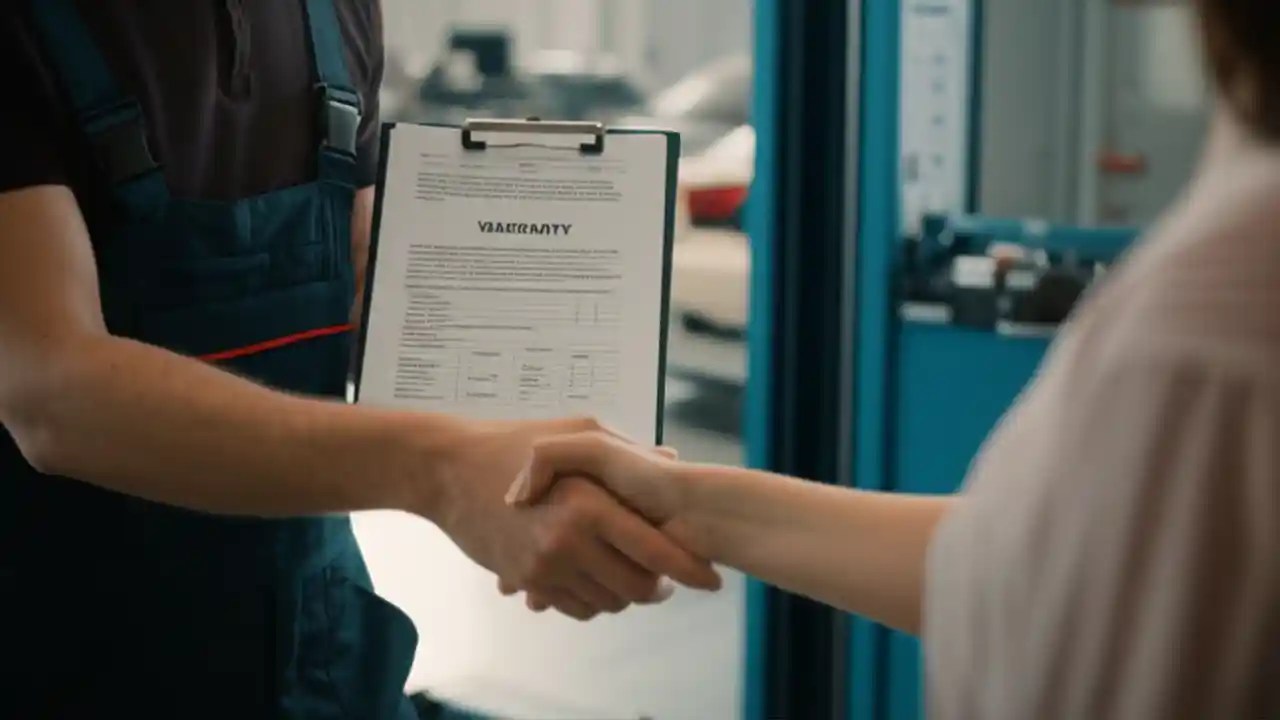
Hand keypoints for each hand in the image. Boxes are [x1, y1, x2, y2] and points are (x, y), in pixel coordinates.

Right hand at [503, 430, 707, 611]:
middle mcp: (568, 542)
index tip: (710, 579)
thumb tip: (671, 462)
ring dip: (625, 595)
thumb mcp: (576, 430)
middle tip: (665, 579)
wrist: (449, 471)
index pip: (655, 550)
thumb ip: (628, 449)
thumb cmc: (514, 442)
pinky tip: (596, 579)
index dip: (689, 569)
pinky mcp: (526, 580)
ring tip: (629, 576)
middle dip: (659, 587)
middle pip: (637, 588)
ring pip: (608, 603)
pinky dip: (593, 602)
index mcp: (589, 503)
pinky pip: (575, 609)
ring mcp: (544, 567)